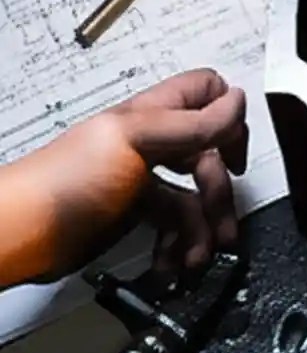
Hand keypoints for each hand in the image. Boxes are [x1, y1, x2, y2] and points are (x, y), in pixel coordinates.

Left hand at [34, 69, 247, 278]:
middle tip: (221, 220)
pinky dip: (180, 245)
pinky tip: (173, 261)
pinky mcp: (136, 211)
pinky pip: (174, 224)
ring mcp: (144, 178)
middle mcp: (153, 141)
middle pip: (210, 154)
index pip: (206, 91)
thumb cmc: (66, 182)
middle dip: (219, 191)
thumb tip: (237, 103)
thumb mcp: (135, 140)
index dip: (228, 116)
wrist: (23, 235)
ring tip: (198, 256)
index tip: (232, 152)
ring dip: (204, 227)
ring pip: (196, 195)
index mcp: (153, 114)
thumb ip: (191, 122)